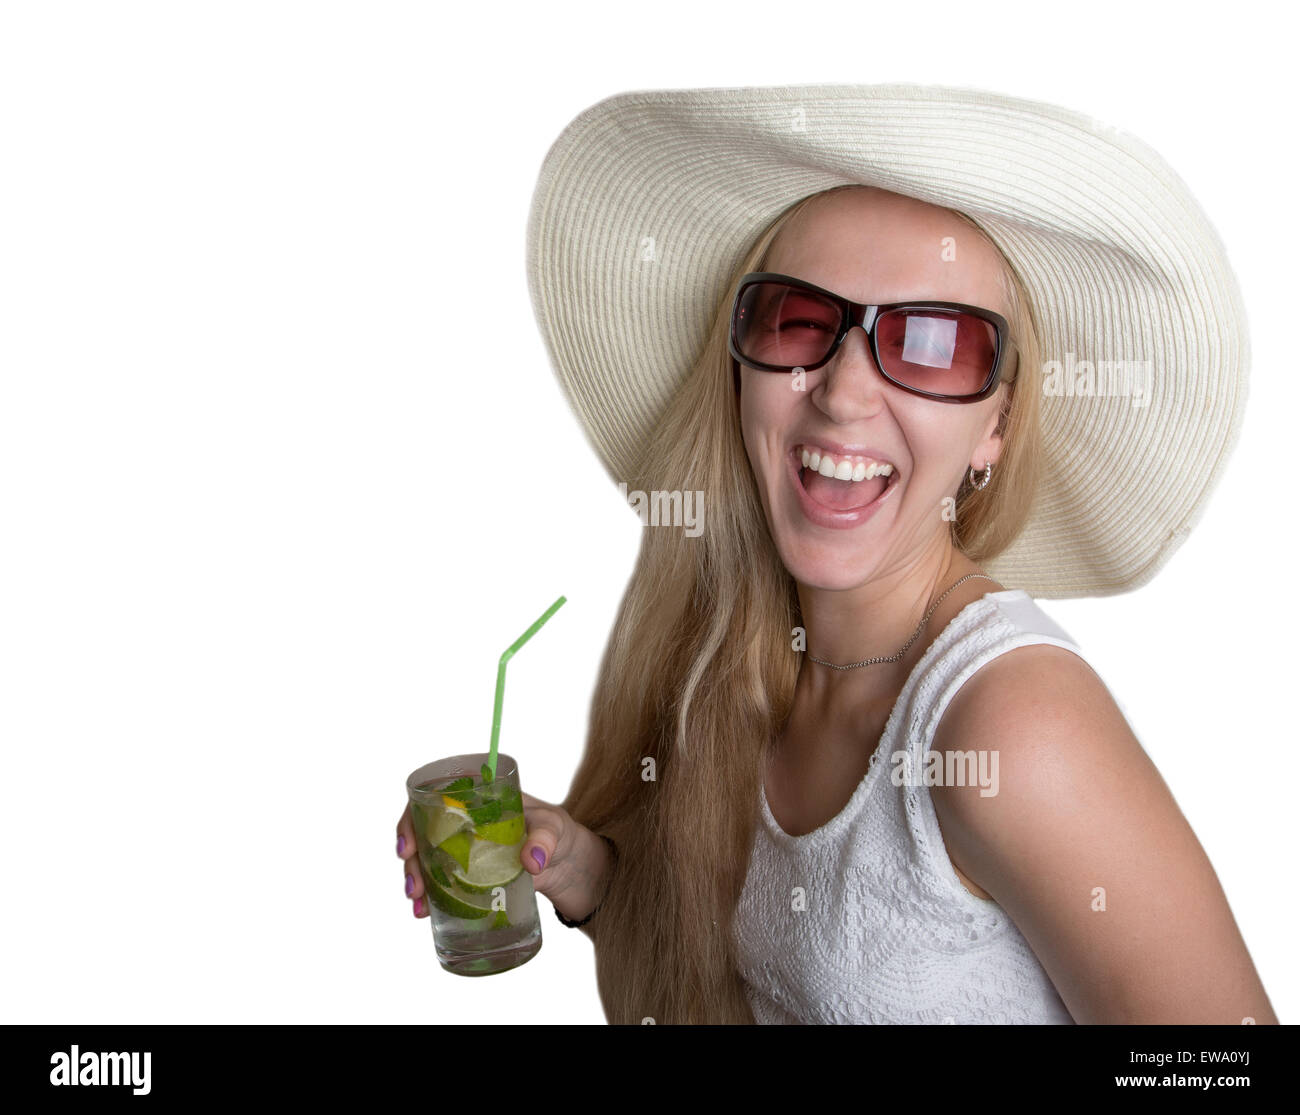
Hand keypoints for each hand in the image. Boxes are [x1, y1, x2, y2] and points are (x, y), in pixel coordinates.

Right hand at [395, 791, 593, 919]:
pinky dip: (430, 898)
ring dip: (416, 881)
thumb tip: (532, 861)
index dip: (412, 818)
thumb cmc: (561, 833)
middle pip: (423, 834)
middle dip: (410, 860)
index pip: (434, 800)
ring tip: (418, 906)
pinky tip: (425, 913)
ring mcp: (466, 852)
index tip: (408, 846)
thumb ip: (545, 839)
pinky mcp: (472, 877)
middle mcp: (465, 824)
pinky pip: (442, 883)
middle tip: (414, 887)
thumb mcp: (555, 827)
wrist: (570, 866)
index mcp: (479, 801)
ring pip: (427, 861)